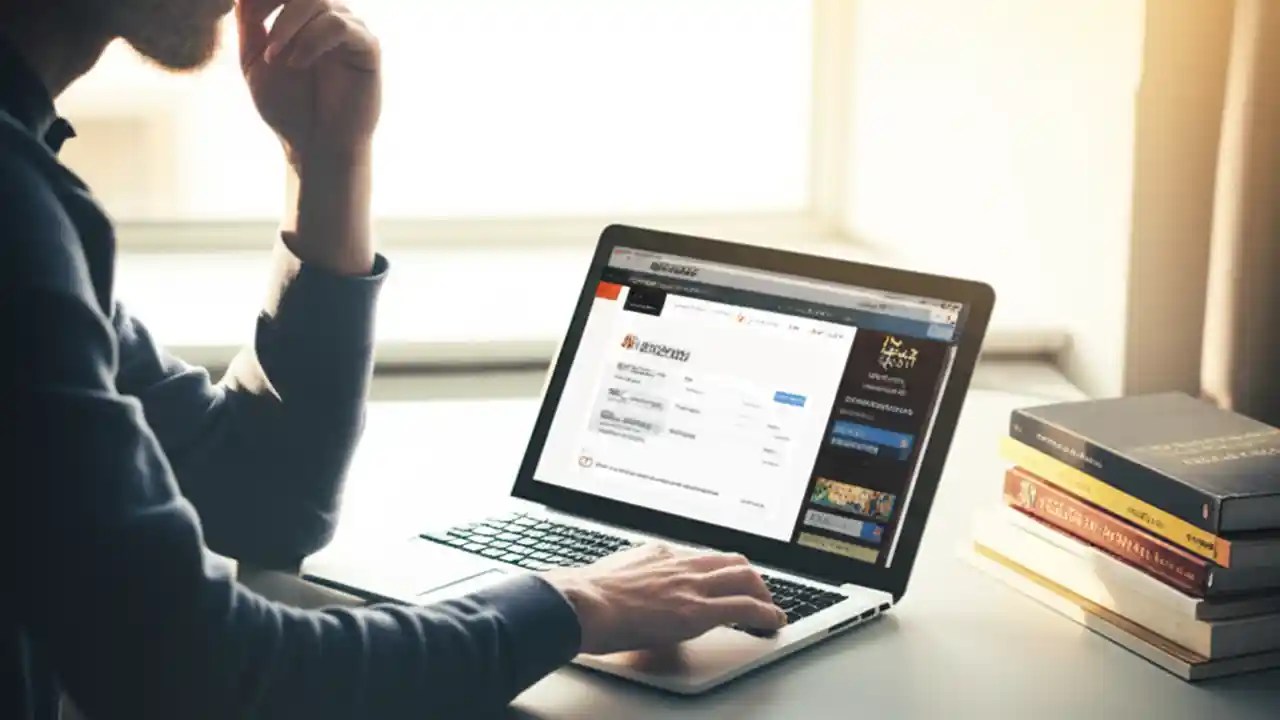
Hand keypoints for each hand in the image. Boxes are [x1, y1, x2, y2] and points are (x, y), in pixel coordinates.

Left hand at [236, 0, 380, 168]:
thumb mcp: (256, 61)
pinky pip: (340, 25)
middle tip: (257, 29)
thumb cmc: (288, 107)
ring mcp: (351, 31)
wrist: (315, 144)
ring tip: (276, 58)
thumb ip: (250, 25)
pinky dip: (312, 40)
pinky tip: (298, 63)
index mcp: (306, 18)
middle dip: (275, 4)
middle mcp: (331, 18)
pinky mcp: (367, 48)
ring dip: (289, 26)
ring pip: (321, 2)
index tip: (248, 14)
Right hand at [543, 544, 785, 655]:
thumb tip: (625, 587)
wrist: (582, 604)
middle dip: (750, 577)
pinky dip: (765, 614)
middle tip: (757, 593)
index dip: (719, 570)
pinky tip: (772, 622)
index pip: (702, 557)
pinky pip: (744, 607)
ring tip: (770, 609)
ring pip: (745, 578)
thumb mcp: (614, 573)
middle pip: (731, 561)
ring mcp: (691, 586)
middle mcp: (681, 564)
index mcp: (660, 553)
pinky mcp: (698, 610)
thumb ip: (630, 575)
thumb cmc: (586, 596)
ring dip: (763, 594)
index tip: (724, 579)